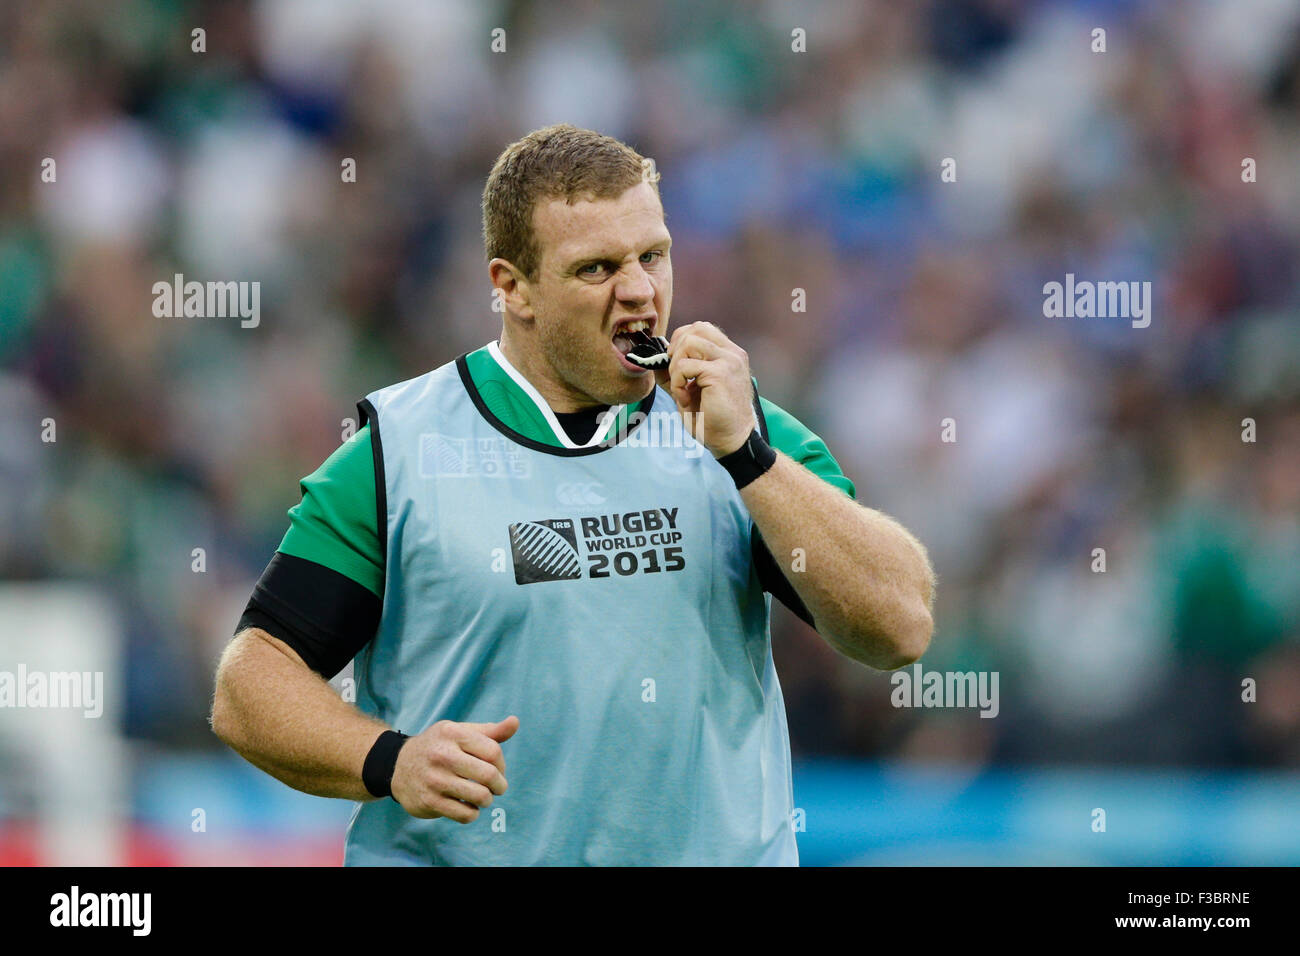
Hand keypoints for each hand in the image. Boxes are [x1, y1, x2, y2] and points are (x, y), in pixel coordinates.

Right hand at [390, 715, 518, 821]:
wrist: (397, 766)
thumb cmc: (438, 747)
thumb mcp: (459, 732)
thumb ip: (490, 731)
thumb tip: (515, 722)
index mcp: (452, 733)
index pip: (493, 751)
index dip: (502, 764)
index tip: (498, 769)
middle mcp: (442, 755)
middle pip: (488, 774)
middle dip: (499, 785)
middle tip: (497, 788)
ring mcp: (434, 779)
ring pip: (479, 796)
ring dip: (488, 800)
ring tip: (484, 798)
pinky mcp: (429, 801)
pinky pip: (465, 814)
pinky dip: (473, 813)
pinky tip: (469, 807)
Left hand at [653, 322, 756, 456]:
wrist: (729, 440)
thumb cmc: (713, 417)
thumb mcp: (690, 389)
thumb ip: (676, 372)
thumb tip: (655, 359)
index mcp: (729, 354)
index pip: (702, 328)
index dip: (681, 339)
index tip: (674, 363)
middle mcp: (732, 353)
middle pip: (695, 328)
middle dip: (676, 349)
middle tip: (675, 375)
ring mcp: (728, 361)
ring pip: (689, 342)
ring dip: (676, 366)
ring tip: (680, 388)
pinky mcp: (719, 374)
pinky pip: (685, 365)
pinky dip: (677, 382)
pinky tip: (684, 399)